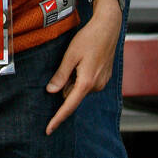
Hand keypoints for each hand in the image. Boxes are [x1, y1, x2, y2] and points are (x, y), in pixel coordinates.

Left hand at [45, 0, 121, 133]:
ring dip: (73, 79)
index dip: (58, 118)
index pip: (69, 105)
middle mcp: (96, 86)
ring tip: (78, 58)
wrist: (108, 28)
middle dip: (65, 84)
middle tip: (68, 63)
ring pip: (79, 88)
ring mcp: (102, 83)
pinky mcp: (104, 78)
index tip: (49, 129)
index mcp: (86, 82)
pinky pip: (87, 83)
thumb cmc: (89, 38)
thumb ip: (61, 75)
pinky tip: (84, 60)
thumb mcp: (70, 55)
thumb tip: (52, 91)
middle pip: (72, 94)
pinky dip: (81, 76)